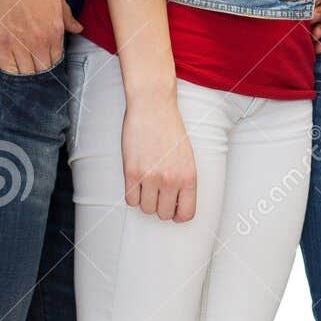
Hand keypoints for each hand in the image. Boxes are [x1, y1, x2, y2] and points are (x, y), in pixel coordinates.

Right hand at [0, 0, 79, 74]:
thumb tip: (78, 29)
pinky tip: (8, 59)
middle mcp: (38, 42)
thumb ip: (66, 16)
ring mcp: (17, 45)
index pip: (56, 59)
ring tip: (19, 60)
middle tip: (30, 60)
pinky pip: (7, 68)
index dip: (50, 60)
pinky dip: (9, 67)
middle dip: (38, 67)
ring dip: (24, 69)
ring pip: (24, 72)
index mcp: (54, 31)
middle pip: (41, 70)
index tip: (43, 56)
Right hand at [122, 89, 196, 220]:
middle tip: (158, 192)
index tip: (173, 209)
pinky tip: (137, 181)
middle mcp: (171, 179)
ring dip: (146, 200)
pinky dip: (133, 194)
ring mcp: (151, 177)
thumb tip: (177, 203)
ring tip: (147, 183)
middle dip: (161, 206)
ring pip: (146, 209)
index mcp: (189, 175)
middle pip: (164, 214)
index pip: (186, 213)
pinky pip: (131, 200)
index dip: (178, 215)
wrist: (153, 106)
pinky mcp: (132, 172)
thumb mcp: (187, 155)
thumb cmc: (170, 127)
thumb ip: (183, 178)